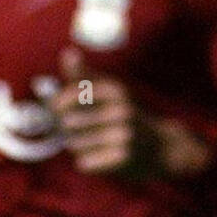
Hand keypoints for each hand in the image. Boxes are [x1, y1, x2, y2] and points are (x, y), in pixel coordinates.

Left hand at [51, 50, 212, 179]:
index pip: (68, 96)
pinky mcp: (123, 158)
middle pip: (67, 122)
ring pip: (74, 144)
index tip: (54, 111)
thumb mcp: (110, 93)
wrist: (161, 148)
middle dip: (64, 129)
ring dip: (77, 147)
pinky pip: (84, 163)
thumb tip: (67, 52)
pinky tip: (101, 159)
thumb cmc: (125, 117)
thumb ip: (85, 76)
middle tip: (72, 131)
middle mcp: (120, 109)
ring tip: (92, 144)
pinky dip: (87, 163)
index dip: (54, 105)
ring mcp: (123, 134)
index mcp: (115, 90)